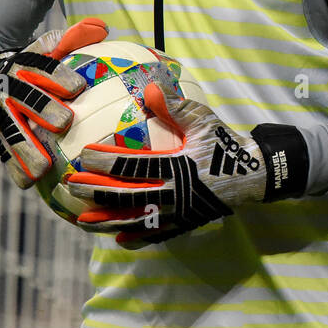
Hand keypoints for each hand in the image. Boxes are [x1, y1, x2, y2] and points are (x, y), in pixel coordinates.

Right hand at [0, 17, 107, 188]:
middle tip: (64, 122)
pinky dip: (14, 167)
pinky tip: (28, 183)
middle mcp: (10, 87)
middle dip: (42, 108)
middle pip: (26, 98)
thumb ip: (74, 38)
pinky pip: (4, 151)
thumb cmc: (32, 66)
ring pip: (11, 131)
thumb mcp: (46, 48)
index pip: (42, 66)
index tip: (77, 87)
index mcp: (25, 64)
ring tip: (42, 168)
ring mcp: (0, 112)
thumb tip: (101, 27)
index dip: (57, 76)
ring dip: (25, 149)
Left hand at [65, 69, 307, 247]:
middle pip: (128, 198)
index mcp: (179, 167)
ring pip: (137, 222)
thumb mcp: (203, 120)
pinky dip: (137, 238)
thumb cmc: (225, 143)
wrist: (255, 175)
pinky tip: (118, 239)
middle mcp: (176, 195)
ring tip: (82, 221)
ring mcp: (180, 214)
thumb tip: (151, 87)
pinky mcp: (187, 225)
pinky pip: (157, 236)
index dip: (107, 163)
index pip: (134, 167)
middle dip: (97, 192)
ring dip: (107, 221)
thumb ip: (175, 106)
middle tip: (71, 186)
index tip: (85, 157)